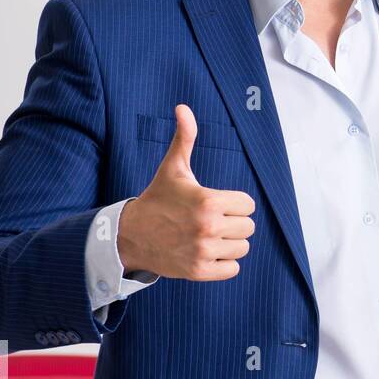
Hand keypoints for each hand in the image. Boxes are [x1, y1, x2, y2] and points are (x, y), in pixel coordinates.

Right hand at [117, 103, 255, 280]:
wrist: (130, 235)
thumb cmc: (158, 199)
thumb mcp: (173, 168)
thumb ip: (185, 138)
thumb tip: (183, 107)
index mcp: (208, 201)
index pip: (248, 205)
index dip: (234, 203)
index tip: (216, 202)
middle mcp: (208, 227)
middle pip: (248, 227)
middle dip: (233, 223)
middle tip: (211, 220)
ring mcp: (203, 251)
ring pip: (243, 248)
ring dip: (229, 243)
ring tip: (209, 236)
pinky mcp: (199, 271)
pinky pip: (232, 269)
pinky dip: (223, 263)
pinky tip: (207, 252)